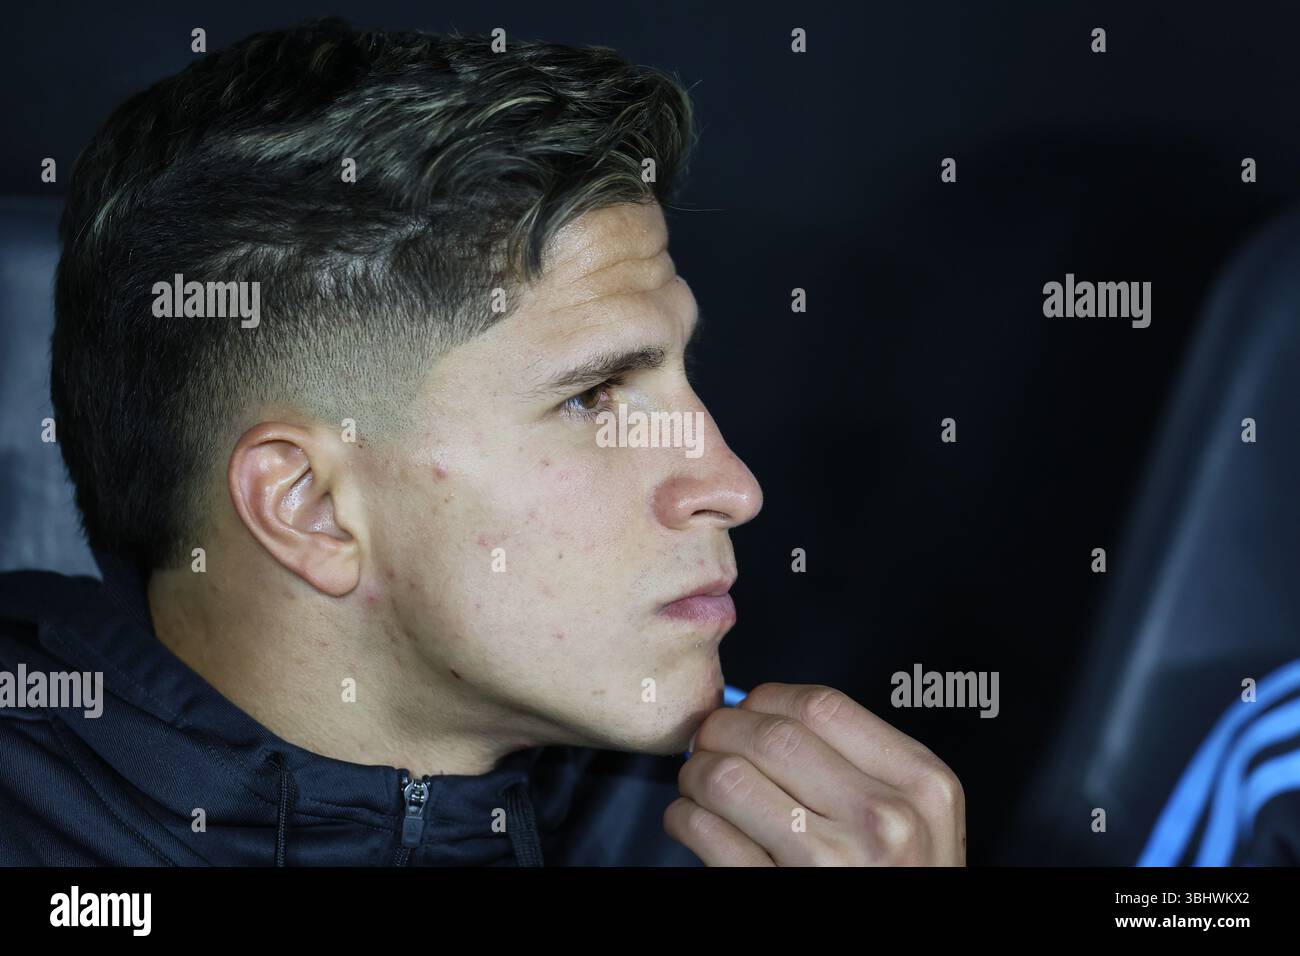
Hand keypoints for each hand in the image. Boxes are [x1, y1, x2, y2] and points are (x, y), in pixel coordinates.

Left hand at [663, 682, 965, 864]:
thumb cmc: (899, 878)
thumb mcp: (917, 817)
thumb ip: (863, 763)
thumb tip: (764, 712)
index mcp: (920, 784)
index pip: (820, 706)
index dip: (767, 701)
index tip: (749, 714)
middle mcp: (882, 820)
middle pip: (769, 734)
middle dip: (721, 730)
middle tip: (708, 743)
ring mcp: (830, 863)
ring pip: (727, 776)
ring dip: (696, 773)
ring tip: (699, 784)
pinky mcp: (775, 897)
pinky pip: (706, 832)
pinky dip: (684, 817)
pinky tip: (693, 821)